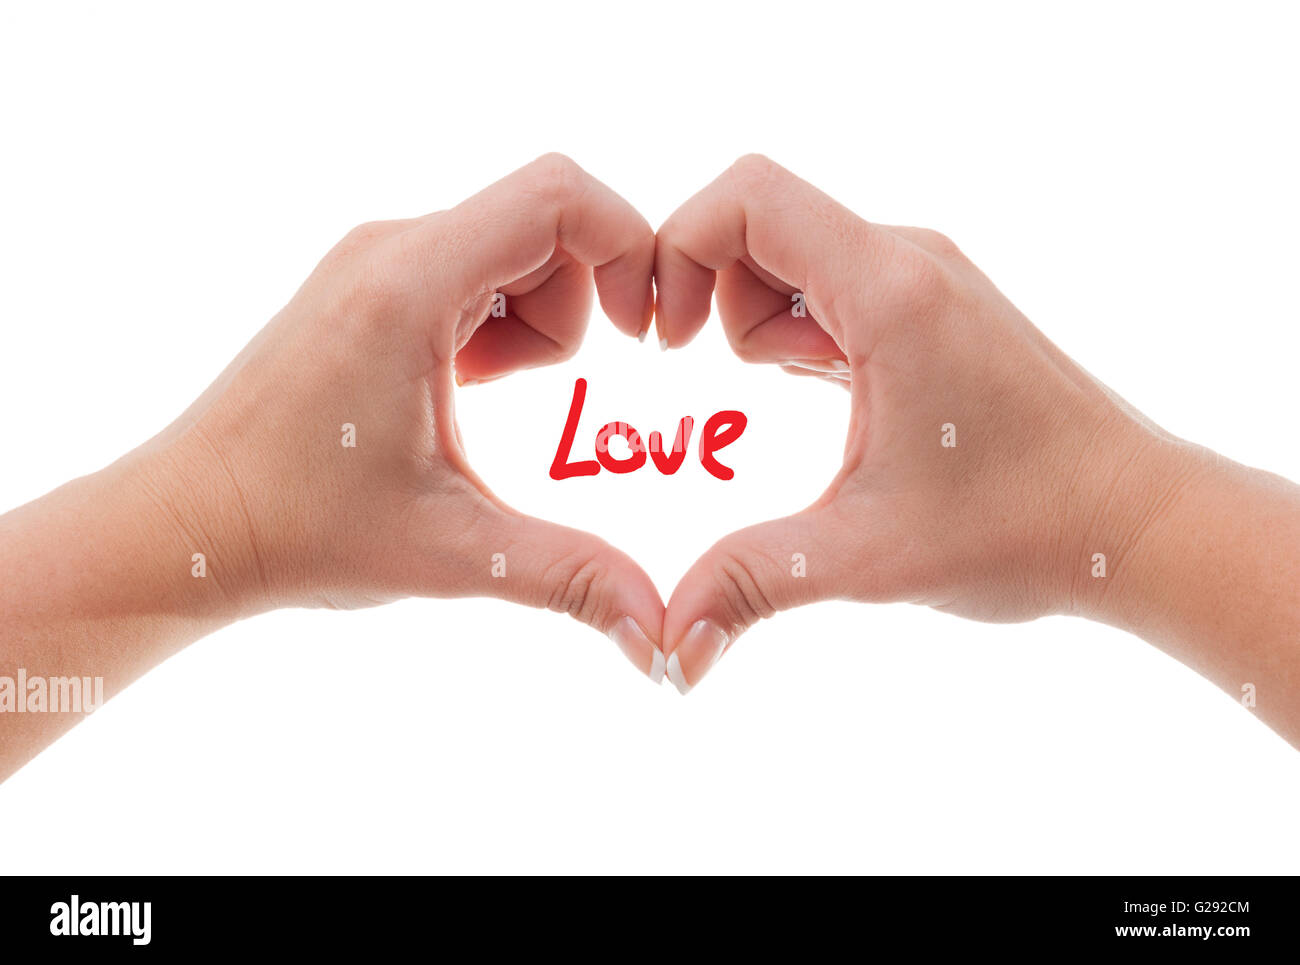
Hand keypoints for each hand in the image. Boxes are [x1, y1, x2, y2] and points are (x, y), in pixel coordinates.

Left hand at [140, 154, 665, 678]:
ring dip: (536, 322)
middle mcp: (391, 250)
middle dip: (582, 304)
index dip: (628, 247)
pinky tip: (464, 388)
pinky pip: (474, 269)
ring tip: (487, 396)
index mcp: (409, 287)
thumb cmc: (299, 529)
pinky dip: (498, 322)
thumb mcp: (453, 552)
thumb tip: (661, 634)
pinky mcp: (370, 286)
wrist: (191, 523)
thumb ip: (570, 577)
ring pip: (513, 245)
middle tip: (553, 391)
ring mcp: (376, 263)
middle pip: (545, 222)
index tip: (638, 335)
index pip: (556, 196)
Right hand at [652, 155, 1202, 691]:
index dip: (679, 249)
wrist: (1135, 522)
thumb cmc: (1025, 526)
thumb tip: (669, 648)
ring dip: (757, 316)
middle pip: (760, 218)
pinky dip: (800, 326)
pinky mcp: (935, 307)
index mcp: (889, 292)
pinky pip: (834, 283)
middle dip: (709, 289)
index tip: (671, 343)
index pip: (748, 197)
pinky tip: (822, 391)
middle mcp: (909, 262)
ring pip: (795, 250)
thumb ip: (752, 584)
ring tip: (788, 394)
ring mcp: (926, 280)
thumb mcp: (867, 557)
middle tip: (712, 376)